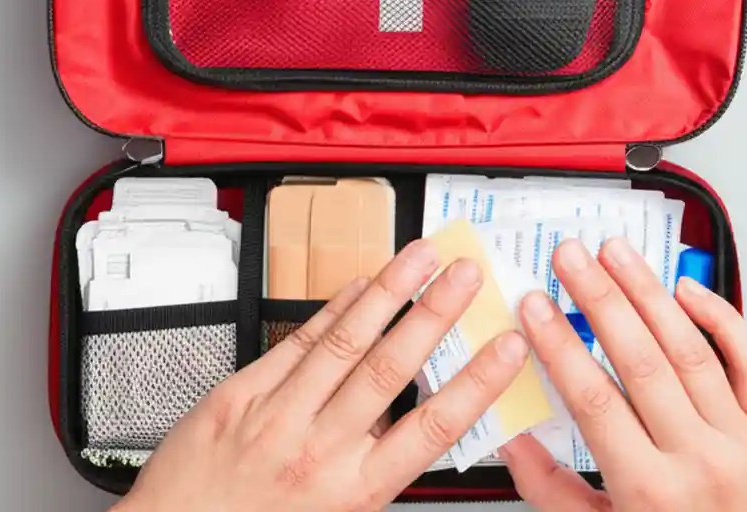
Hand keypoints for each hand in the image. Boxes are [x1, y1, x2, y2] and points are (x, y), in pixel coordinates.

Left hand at [114, 240, 529, 511]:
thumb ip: (373, 468)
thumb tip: (408, 418)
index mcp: (355, 491)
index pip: (433, 428)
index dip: (477, 382)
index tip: (507, 347)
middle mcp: (319, 452)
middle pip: (392, 369)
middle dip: (436, 314)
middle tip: (467, 276)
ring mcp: (277, 418)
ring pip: (344, 344)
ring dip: (389, 294)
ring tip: (419, 258)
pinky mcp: (239, 396)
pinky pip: (295, 343)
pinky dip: (331, 309)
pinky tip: (358, 285)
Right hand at [501, 238, 746, 511]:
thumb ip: (552, 489)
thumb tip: (512, 438)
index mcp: (650, 491)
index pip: (594, 399)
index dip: (560, 345)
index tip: (535, 306)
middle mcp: (700, 460)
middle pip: (642, 361)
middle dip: (600, 299)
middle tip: (571, 258)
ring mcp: (740, 442)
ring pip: (692, 350)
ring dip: (650, 293)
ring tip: (618, 255)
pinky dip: (724, 320)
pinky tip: (689, 290)